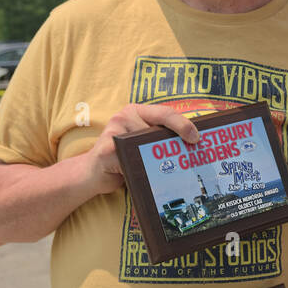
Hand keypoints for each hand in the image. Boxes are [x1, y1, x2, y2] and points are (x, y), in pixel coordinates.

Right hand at [84, 102, 199, 194]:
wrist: (92, 174)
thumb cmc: (122, 158)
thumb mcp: (140, 143)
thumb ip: (156, 138)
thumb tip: (191, 144)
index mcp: (136, 111)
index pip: (165, 113)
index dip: (183, 124)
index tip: (196, 137)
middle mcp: (124, 116)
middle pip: (158, 128)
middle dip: (175, 143)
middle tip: (192, 153)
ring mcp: (113, 132)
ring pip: (146, 146)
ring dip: (156, 160)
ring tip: (161, 169)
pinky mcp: (106, 150)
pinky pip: (131, 161)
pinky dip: (139, 171)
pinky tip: (139, 176)